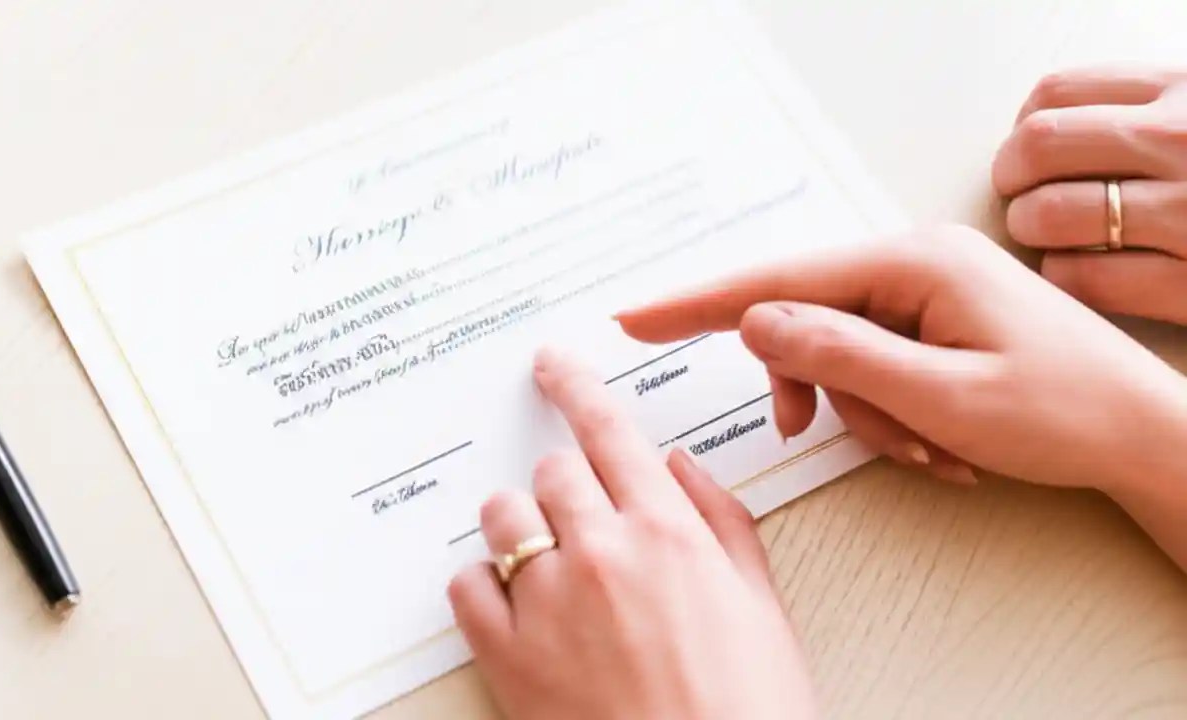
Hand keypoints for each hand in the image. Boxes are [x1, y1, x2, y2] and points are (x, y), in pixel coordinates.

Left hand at [447, 348, 816, 719]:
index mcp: (670, 535)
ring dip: (520, 526)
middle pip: (553, 471)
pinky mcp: (508, 657)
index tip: (553, 365)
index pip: (609, 432)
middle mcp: (604, 554)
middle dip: (566, 484)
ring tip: (548, 562)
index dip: (576, 386)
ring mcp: (549, 603)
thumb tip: (682, 467)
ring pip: (503, 517)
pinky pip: (467, 587)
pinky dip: (484, 585)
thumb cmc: (749, 712)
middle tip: (581, 517)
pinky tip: (516, 605)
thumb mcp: (763, 608)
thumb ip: (723, 523)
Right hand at [615, 226, 1186, 495]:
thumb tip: (755, 320)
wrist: (1140, 433)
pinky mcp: (933, 319)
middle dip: (822, 390)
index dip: (699, 304)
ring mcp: (923, 290)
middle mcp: (912, 263)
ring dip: (866, 413)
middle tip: (825, 433)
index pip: (778, 280)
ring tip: (925, 448)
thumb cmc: (1060, 412)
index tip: (635, 317)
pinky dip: (889, 412)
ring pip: (839, 355)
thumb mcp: (939, 394)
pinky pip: (874, 365)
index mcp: (911, 263)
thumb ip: (839, 355)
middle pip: (808, 323)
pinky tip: (934, 441)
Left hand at [993, 66, 1186, 322]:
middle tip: (1017, 194)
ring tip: (1044, 235)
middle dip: (1011, 175)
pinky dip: (1062, 277)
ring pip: (1052, 214)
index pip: (1061, 92)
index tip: (1024, 150)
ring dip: (1030, 228)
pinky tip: (1073, 274)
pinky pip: (1088, 278)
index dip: (1023, 125)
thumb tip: (1053, 123)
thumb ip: (1155, 110)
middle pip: (1040, 146)